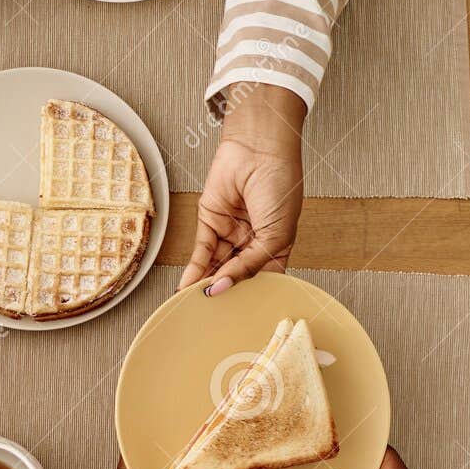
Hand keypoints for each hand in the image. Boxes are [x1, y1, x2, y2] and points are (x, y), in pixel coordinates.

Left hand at [180, 83, 305, 295]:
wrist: (260, 150)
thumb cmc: (281, 185)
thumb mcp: (275, 234)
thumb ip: (249, 265)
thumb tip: (223, 288)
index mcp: (277, 247)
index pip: (264, 280)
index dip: (253, 297)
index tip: (241, 318)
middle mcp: (253, 242)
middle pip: (236, 275)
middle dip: (225, 293)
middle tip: (213, 315)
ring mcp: (231, 233)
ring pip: (216, 266)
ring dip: (206, 284)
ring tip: (197, 305)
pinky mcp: (210, 222)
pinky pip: (201, 252)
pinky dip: (194, 270)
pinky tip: (188, 287)